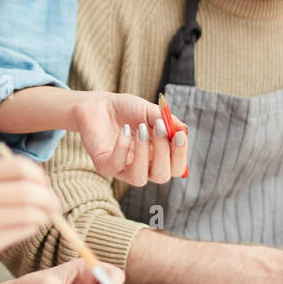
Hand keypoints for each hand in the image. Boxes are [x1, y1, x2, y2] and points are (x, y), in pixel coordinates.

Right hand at [0, 155, 60, 283]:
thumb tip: (34, 182)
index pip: (20, 166)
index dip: (39, 177)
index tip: (44, 187)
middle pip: (30, 186)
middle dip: (49, 196)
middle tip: (54, 206)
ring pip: (31, 209)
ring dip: (45, 214)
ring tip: (44, 219)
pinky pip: (22, 229)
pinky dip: (33, 228)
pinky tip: (29, 229)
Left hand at [69, 91, 188, 186]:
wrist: (98, 105)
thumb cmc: (126, 109)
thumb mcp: (149, 110)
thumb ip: (166, 120)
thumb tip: (185, 131)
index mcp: (158, 156)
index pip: (176, 168)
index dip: (180, 155)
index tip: (179, 135)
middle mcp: (143, 166)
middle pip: (162, 176)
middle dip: (164, 153)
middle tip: (161, 128)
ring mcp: (123, 169)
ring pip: (139, 178)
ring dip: (143, 154)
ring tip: (142, 129)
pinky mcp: (105, 166)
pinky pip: (116, 165)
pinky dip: (123, 147)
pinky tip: (124, 130)